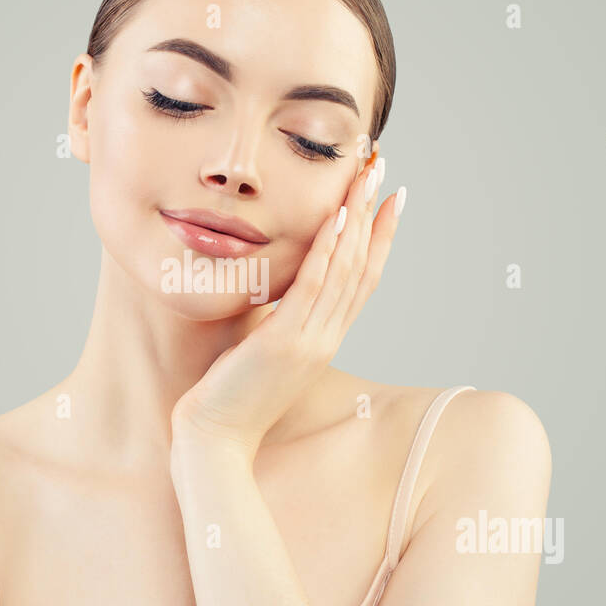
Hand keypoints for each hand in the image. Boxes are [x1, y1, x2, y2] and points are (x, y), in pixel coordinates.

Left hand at [171, 155, 405, 455]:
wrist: (216, 438)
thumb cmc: (231, 395)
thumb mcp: (264, 348)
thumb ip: (279, 317)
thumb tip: (278, 286)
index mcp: (324, 338)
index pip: (362, 279)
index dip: (379, 237)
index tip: (390, 199)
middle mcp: (327, 337)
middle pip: (362, 265)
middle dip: (374, 213)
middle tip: (383, 167)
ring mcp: (311, 340)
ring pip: (344, 270)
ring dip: (357, 219)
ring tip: (367, 177)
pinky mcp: (285, 342)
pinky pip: (313, 287)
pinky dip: (328, 250)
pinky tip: (338, 217)